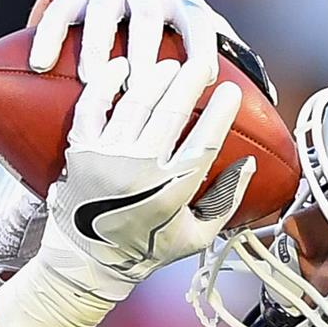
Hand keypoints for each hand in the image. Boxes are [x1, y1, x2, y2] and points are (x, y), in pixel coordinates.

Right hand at [28, 0, 275, 104]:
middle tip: (141, 97)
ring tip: (94, 79)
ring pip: (105, 20)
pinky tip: (39, 63)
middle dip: (144, 60)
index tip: (200, 82)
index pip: (198, 26)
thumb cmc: (158, 28)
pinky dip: (51, 36)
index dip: (201, 51)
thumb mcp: (186, 35)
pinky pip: (60, 14)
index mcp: (180, 8)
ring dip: (99, 49)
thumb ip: (210, 62)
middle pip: (147, 26)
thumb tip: (262, 97)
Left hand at [44, 57, 248, 288]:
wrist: (84, 261)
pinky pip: (92, 106)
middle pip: (171, 112)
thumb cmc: (143, 250)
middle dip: (191, 81)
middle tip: (202, 65)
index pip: (204, 142)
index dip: (220, 113)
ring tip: (171, 65)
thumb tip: (248, 164)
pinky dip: (106, 82)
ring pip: (137, 102)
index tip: (230, 93)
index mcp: (170, 192)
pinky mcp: (80, 151)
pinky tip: (122, 66)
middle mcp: (138, 170)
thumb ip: (225, 202)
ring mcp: (106, 157)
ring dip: (157, 77)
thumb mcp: (194, 238)